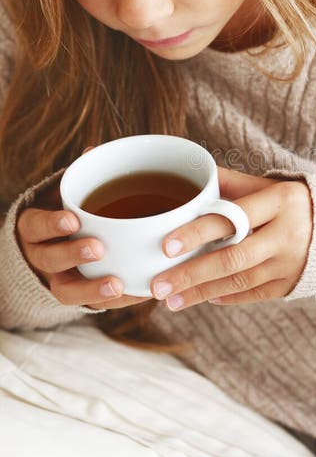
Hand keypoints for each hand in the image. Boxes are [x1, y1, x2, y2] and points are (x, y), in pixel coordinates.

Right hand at [16, 147, 148, 310]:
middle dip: (73, 254)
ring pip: (66, 290)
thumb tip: (95, 150)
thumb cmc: (67, 214)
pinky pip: (92, 306)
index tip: (73, 219)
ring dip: (92, 289)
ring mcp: (56, 280)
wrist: (53, 249)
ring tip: (117, 284)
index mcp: (35, 227)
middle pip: (49, 259)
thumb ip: (79, 177)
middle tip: (98, 248)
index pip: (35, 226)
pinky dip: (116, 302)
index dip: (52, 224)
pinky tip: (139, 294)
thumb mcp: (65, 194)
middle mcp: (40, 256)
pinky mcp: (77, 297)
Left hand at [149, 166, 312, 310]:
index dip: (198, 232)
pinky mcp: (292, 284)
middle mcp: (288, 235)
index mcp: (281, 202)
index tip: (166, 246)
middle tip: (157, 285)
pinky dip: (226, 297)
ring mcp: (291, 264)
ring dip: (201, 292)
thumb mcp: (270, 185)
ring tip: (169, 299)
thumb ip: (232, 183)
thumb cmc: (296, 202)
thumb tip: (192, 174)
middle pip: (233, 258)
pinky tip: (203, 298)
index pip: (233, 218)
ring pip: (239, 281)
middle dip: (192, 274)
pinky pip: (253, 294)